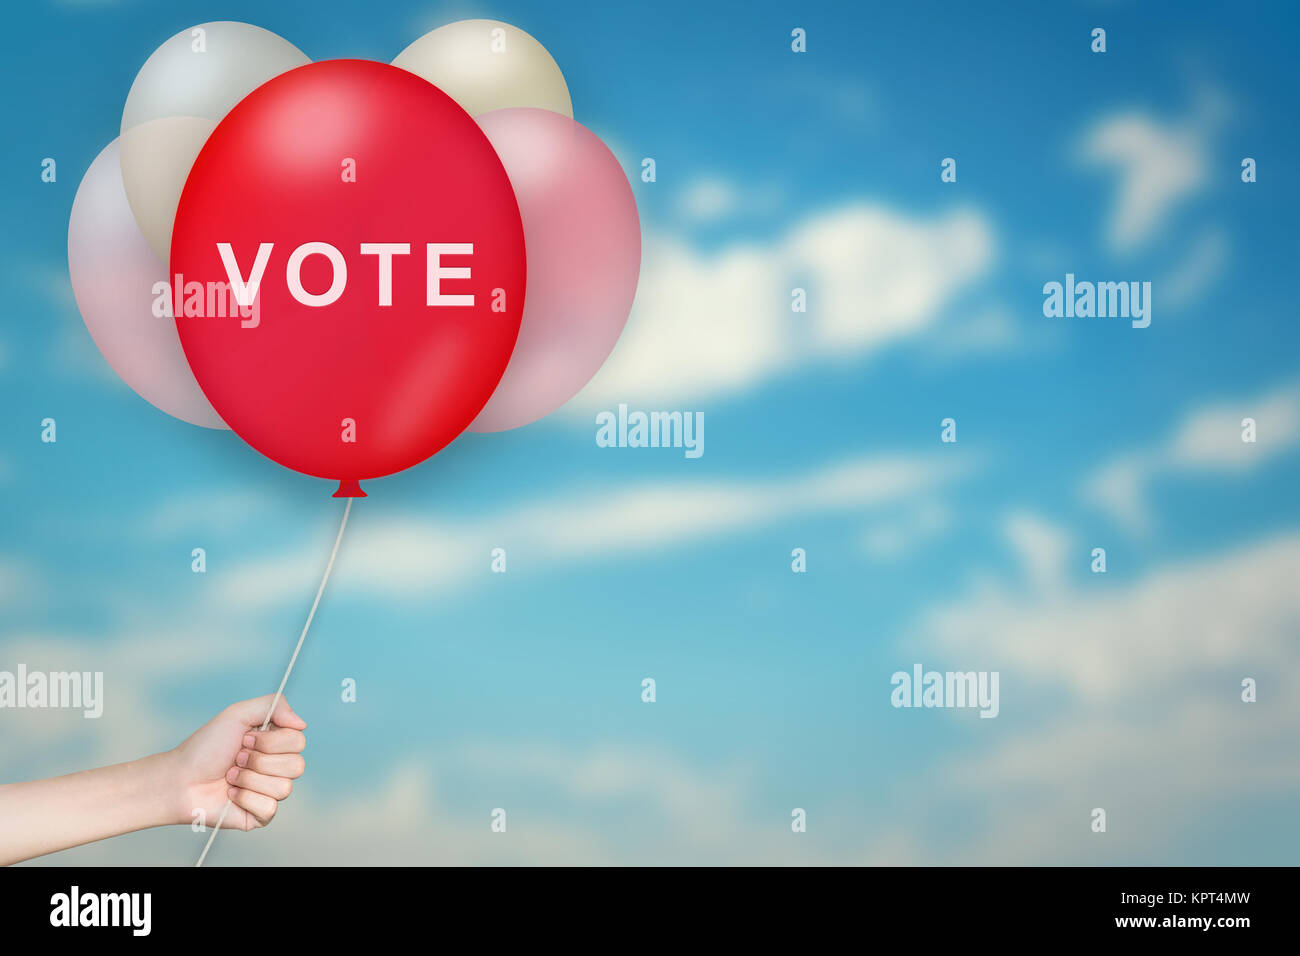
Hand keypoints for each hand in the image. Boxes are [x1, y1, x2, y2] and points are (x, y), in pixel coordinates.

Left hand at [167, 695, 306, 830]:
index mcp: (276, 743)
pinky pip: (270, 808)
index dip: (270, 741)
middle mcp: (277, 767)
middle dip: (259, 761)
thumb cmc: (205, 748)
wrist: (180, 780)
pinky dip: (245, 799)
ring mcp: (271, 791)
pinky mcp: (261, 815)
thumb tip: (302, 724)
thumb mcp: (237, 714)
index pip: (298, 741)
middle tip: (236, 758)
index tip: (245, 739)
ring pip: (284, 788)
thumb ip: (275, 705)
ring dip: (249, 780)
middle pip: (297, 766)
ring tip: (230, 777)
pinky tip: (231, 794)